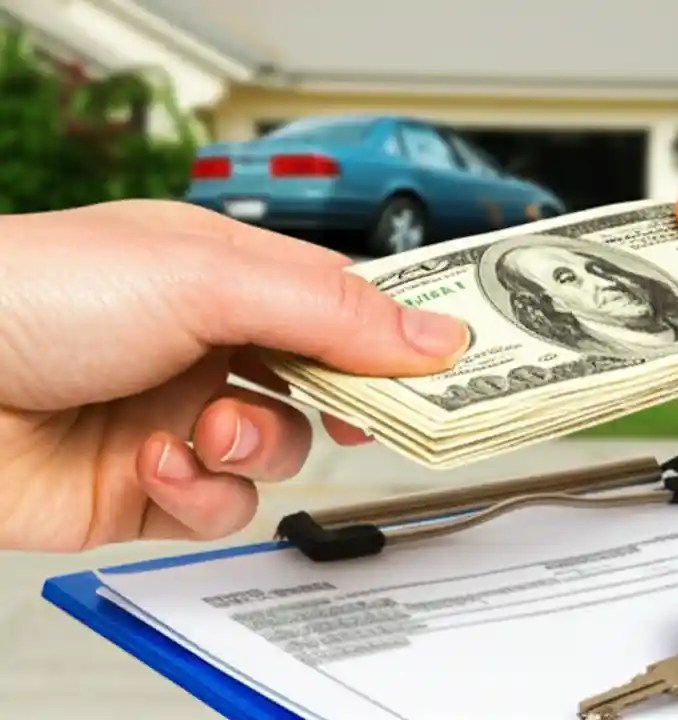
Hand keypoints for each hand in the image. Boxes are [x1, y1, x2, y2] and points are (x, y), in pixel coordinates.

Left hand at [0, 200, 468, 551]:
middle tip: (372, 414)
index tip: (455, 365)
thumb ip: (332, 311)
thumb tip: (434, 334)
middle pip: (327, 383)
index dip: (401, 336)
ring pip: (281, 452)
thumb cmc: (31, 293)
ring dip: (256, 447)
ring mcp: (180, 416)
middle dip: (343, 402)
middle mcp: (209, 344)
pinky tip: (159, 464)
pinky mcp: (150, 489)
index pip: (345, 304)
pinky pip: (222, 506)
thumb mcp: (206, 277)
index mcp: (227, 274)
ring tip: (210, 431)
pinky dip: (201, 494)